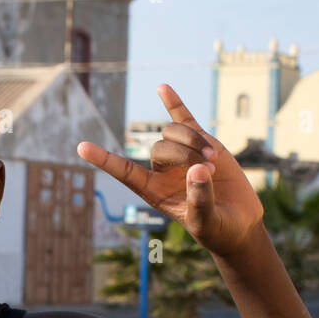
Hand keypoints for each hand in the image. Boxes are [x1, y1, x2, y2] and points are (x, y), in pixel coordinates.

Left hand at [77, 83, 263, 256]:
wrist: (238, 222)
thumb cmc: (216, 229)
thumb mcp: (206, 221)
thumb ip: (200, 198)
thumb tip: (198, 169)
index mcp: (154, 191)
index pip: (124, 172)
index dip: (104, 160)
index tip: (81, 147)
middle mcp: (163, 171)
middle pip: (159, 147)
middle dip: (183, 152)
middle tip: (207, 170)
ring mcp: (182, 155)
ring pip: (173, 132)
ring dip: (192, 141)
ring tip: (213, 160)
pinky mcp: (202, 144)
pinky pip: (184, 119)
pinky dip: (174, 103)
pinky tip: (162, 88)